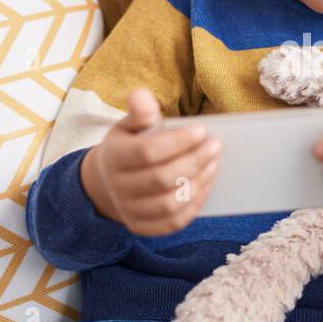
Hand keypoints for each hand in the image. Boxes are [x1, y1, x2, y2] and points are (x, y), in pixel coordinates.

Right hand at [79, 87, 221, 236]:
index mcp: (114, 157)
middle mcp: (118, 187)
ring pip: (169, 204)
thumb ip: (140, 112)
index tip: (202, 130)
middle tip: (216, 146)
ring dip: (197, 184)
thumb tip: (141, 94)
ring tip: (214, 164)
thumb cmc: (127, 147)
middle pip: (161, 179)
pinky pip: (172, 222)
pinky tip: (206, 185)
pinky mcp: (141, 227)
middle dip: (194, 162)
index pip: (148, 152)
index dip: (178, 142)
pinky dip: (193, 205)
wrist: (106, 183)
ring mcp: (129, 211)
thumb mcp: (128, 126)